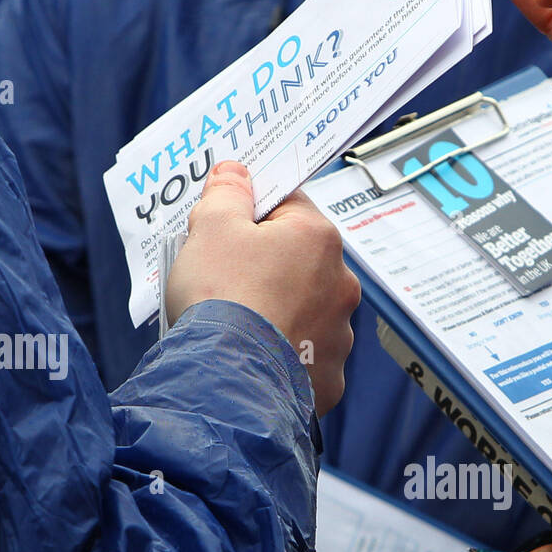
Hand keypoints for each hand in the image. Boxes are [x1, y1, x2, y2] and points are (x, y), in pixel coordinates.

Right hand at [165, 161, 359, 414]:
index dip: (253, 212)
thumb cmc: (221, 297)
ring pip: (305, 312)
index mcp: (318, 238)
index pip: (288, 205)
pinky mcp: (329, 378)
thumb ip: (227, 193)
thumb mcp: (211, 228)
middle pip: (299, 261)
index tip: (227, 226)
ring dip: (279, 312)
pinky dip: (284, 356)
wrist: (227, 380)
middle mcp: (341, 285)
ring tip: (239, 325)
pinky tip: (255, 358)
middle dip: (265, 265)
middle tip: (224, 279)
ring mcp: (340, 336)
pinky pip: (305, 358)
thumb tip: (236, 172)